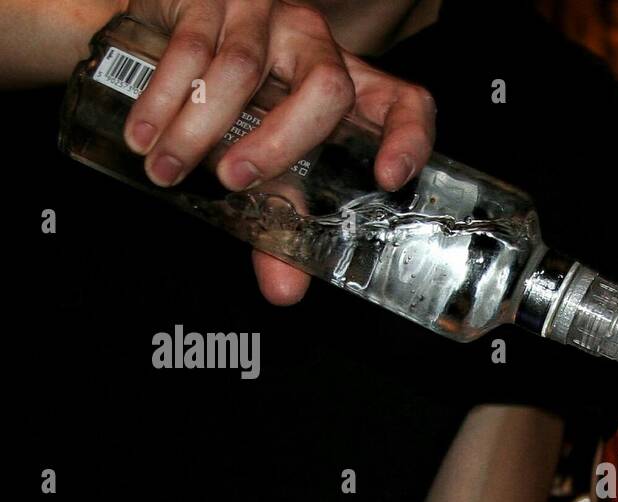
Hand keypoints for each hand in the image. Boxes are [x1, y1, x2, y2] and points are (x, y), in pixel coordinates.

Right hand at [122, 0, 434, 303]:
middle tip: (233, 180)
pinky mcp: (212, 0)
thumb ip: (283, 221)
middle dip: (280, 141)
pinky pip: (187, 49)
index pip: (407, 105)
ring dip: (198, 128)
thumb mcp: (274, 161)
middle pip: (325, 87)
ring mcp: (268, 17)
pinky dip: (161, 101)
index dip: (408, 139)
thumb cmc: (247, 107)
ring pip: (241, 68)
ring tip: (167, 170)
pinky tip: (144, 136)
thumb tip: (284, 290)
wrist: (181, 30)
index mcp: (353, 89)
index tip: (390, 177)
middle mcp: (319, 46)